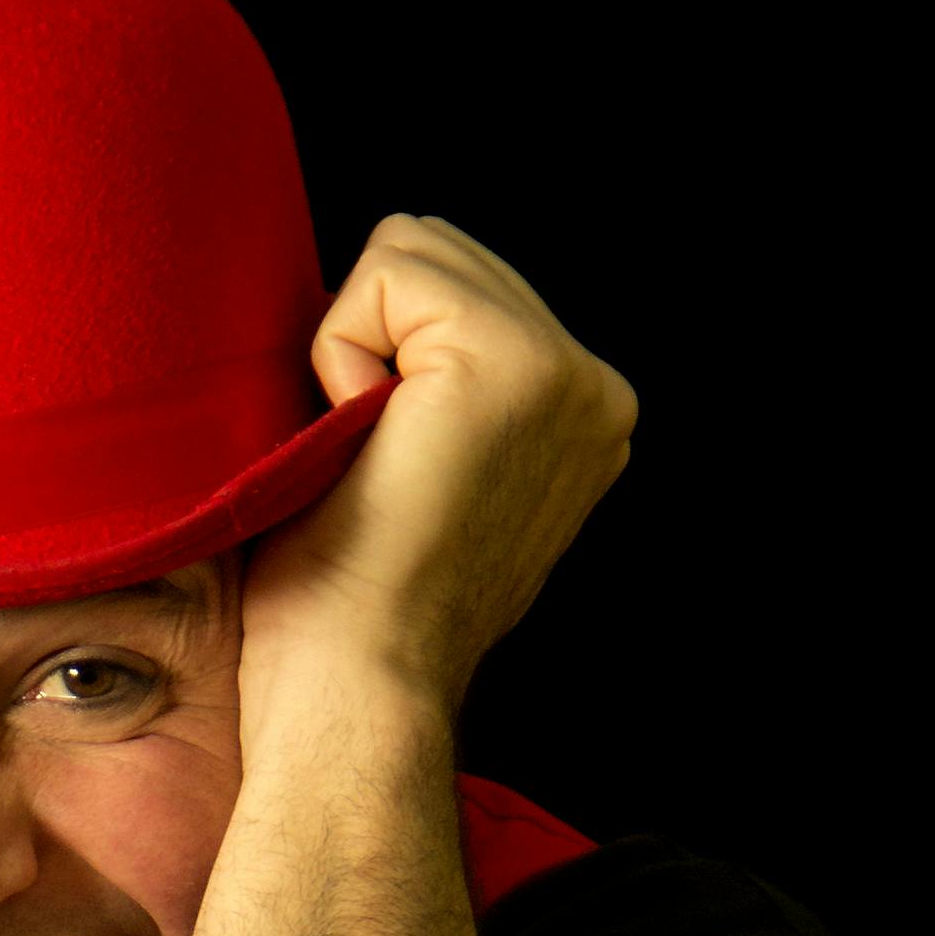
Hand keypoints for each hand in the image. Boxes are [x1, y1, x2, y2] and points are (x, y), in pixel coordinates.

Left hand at [239, 218, 636, 720]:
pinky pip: (384, 274)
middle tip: (373, 468)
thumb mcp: (432, 482)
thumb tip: (397, 346)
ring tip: (374, 459)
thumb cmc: (356, 610)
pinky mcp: (510, 357)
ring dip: (355, 349)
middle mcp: (594, 388)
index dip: (386, 359)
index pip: (459, 289)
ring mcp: (563, 369)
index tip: (394, 471)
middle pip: (437, 250)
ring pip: (410, 250)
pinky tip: (366, 445)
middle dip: (373, 342)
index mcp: (582, 417)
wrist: (357, 685)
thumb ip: (450, 399)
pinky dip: (340, 354)